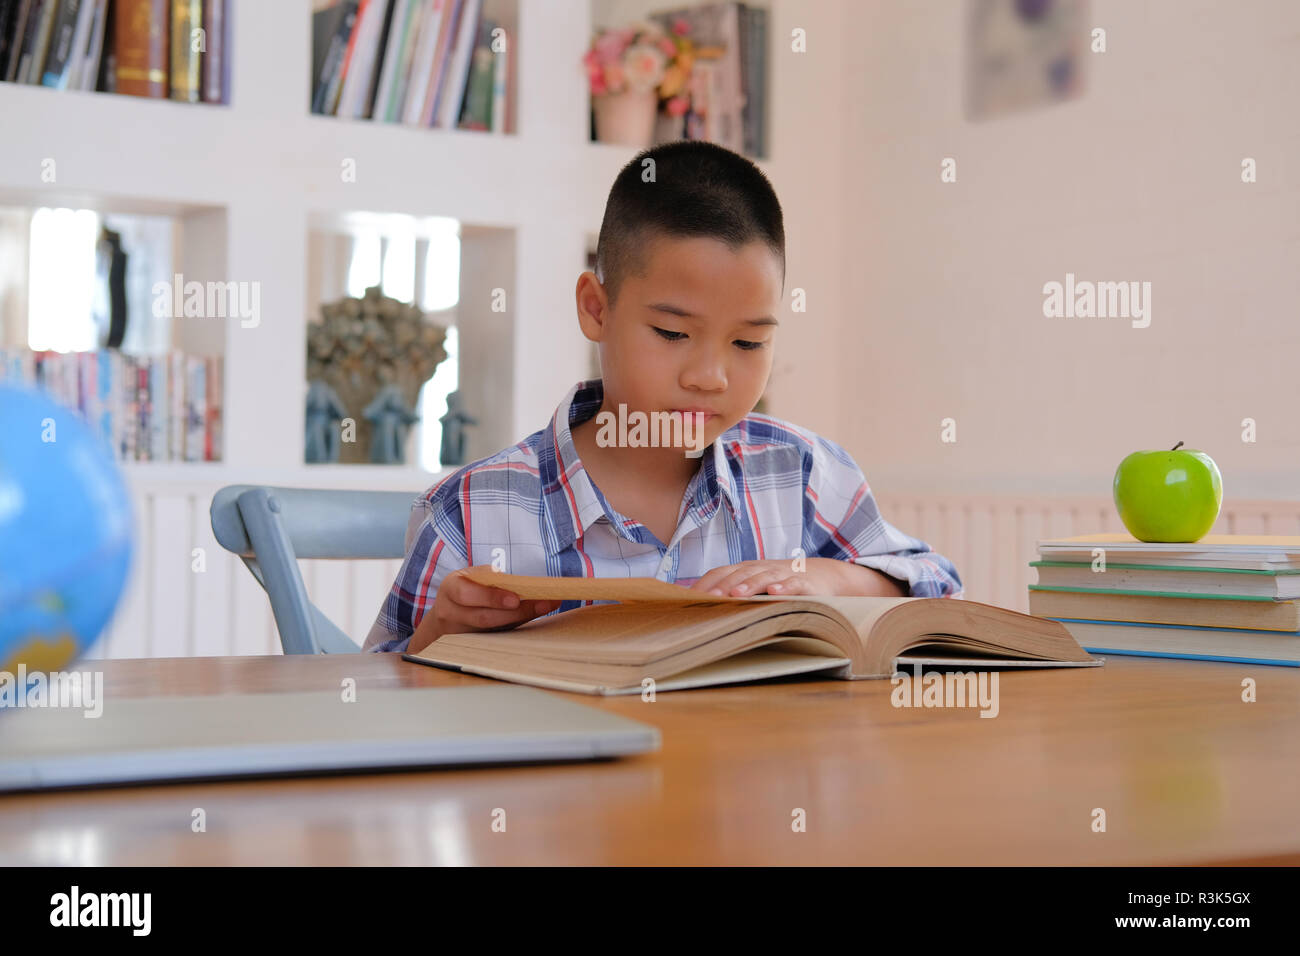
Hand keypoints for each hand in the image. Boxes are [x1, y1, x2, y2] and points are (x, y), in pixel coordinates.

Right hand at [408, 566, 561, 653]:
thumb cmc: (467, 588)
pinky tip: (535, 621)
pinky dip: (516, 632)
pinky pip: (495, 640)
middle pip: (483, 618)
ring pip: (492, 632)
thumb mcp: (472, 577)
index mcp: (450, 589)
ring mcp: (458, 634)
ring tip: (545, 608)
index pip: (467, 594)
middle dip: (515, 613)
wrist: (447, 612)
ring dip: (521, 620)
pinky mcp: (470, 646)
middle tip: (544, 604)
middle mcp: (450, 613)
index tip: (516, 599)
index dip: (491, 597)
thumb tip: (525, 584)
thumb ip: (492, 580)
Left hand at [688, 558, 842, 596]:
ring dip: (749, 585)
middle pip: (739, 574)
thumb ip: (733, 592)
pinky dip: (784, 587)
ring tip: (736, 595)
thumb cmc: (780, 583)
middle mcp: (761, 569)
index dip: (706, 584)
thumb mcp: (756, 585)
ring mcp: (782, 574)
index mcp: (746, 570)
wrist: (822, 576)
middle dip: (723, 586)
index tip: (689, 597)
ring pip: (763, 577)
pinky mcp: (804, 583)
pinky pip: (793, 584)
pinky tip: (776, 592)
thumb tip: (699, 606)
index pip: (721, 572)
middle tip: (709, 599)